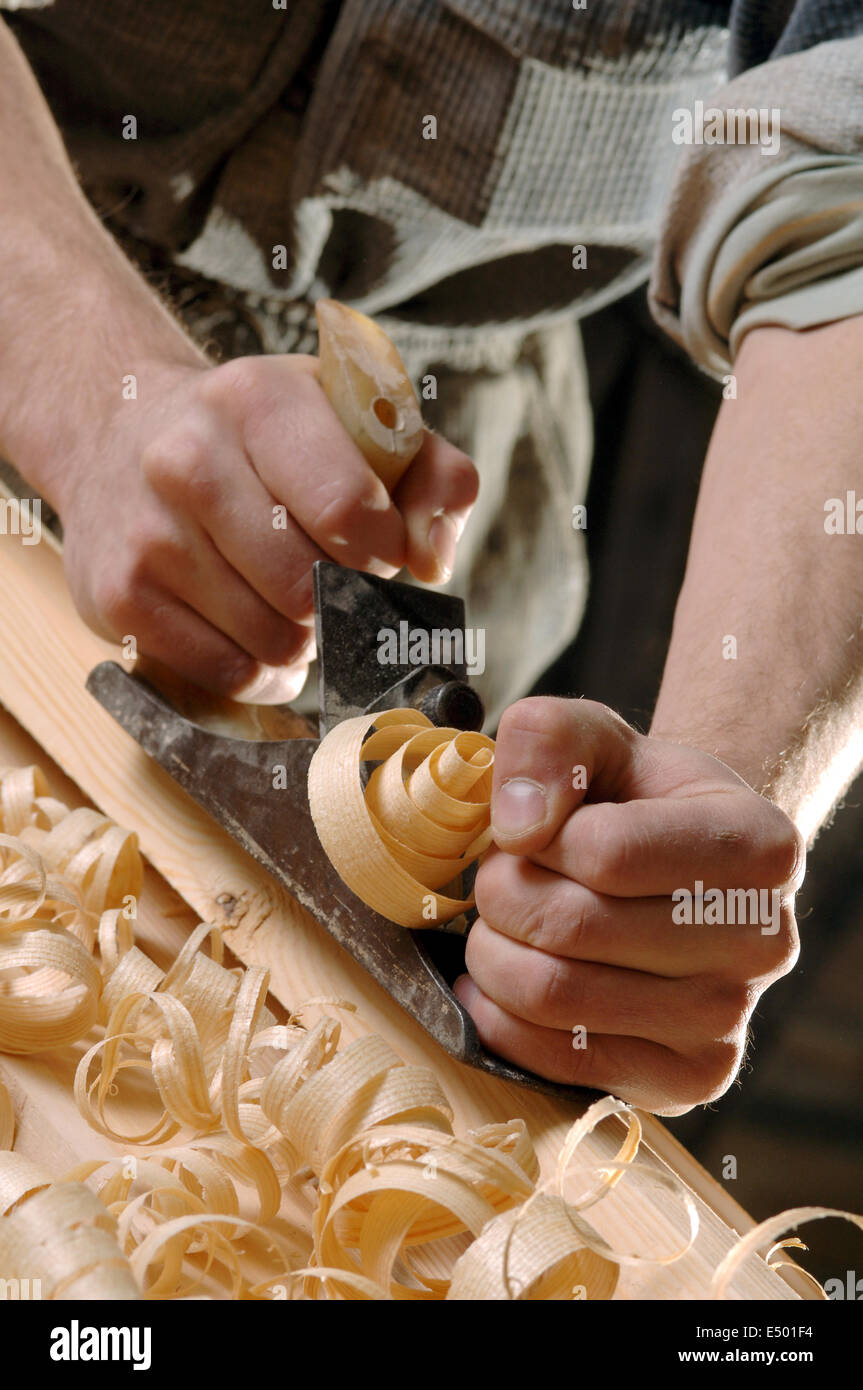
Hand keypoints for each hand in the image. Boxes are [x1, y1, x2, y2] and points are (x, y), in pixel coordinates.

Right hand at [58, 354, 476, 699]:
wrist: (120, 434)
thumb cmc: (265, 436)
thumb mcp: (355, 421)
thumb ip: (432, 477)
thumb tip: (432, 563)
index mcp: (257, 400)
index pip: (349, 510)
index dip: (383, 547)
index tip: (375, 543)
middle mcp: (187, 461)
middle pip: (310, 587)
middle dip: (341, 594)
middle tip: (328, 570)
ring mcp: (147, 534)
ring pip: (276, 641)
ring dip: (305, 638)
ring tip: (290, 598)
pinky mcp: (120, 598)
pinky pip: (230, 673)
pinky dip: (263, 671)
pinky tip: (256, 630)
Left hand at [454, 697, 804, 1114]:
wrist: (674, 872)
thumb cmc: (632, 799)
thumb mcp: (594, 739)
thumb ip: (548, 741)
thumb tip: (518, 826)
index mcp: (761, 845)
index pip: (603, 853)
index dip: (538, 837)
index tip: (537, 830)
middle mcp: (764, 940)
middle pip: (571, 927)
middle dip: (501, 894)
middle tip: (499, 877)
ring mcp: (729, 1019)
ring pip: (553, 997)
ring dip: (492, 954)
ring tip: (503, 924)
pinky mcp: (688, 1078)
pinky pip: (558, 1061)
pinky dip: (500, 1017)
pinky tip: (507, 977)